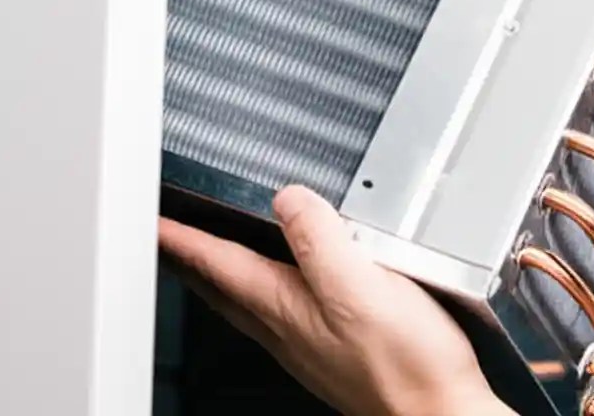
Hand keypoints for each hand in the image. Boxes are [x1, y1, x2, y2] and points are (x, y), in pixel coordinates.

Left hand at [158, 185, 514, 415]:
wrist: (437, 414)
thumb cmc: (405, 363)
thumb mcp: (360, 285)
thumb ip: (321, 239)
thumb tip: (288, 199)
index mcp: (285, 306)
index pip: (218, 264)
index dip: (184, 237)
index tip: (156, 218)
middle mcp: (289, 329)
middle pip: (223, 288)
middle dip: (192, 260)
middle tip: (169, 238)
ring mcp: (309, 346)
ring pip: (249, 304)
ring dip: (224, 278)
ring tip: (213, 258)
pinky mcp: (335, 354)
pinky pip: (285, 316)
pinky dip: (267, 294)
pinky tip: (289, 291)